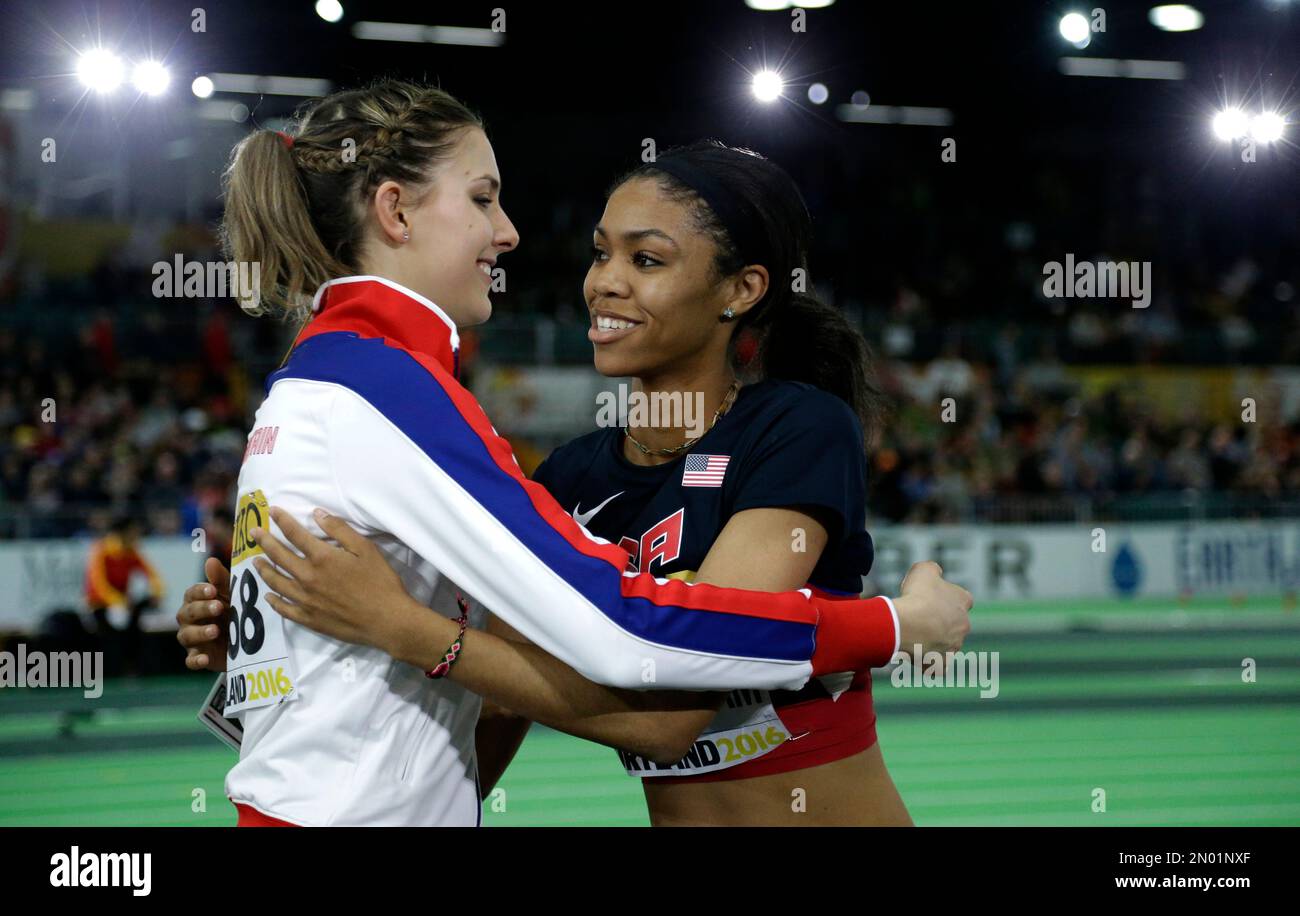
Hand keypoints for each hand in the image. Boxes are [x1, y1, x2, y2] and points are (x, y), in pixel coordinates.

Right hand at [176, 557, 231, 671]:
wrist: (245, 642)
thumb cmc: (233, 612)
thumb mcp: (232, 595)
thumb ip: (221, 580)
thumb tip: (211, 561)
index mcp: (196, 602)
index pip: (191, 594)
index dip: (200, 591)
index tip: (213, 590)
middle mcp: (189, 620)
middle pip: (187, 613)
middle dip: (202, 609)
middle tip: (219, 607)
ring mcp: (192, 640)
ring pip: (186, 636)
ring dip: (200, 632)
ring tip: (215, 630)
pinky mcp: (198, 658)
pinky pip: (191, 661)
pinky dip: (196, 660)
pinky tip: (204, 658)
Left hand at [250, 507, 420, 655]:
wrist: (387, 620)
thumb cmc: (380, 582)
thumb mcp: (366, 549)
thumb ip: (340, 530)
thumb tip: (317, 514)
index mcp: (322, 557)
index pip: (295, 534)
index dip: (282, 520)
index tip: (272, 511)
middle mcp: (307, 577)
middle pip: (279, 556)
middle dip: (265, 541)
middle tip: (253, 533)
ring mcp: (305, 600)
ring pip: (276, 582)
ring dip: (264, 569)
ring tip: (255, 561)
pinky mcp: (308, 618)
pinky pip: (284, 609)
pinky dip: (274, 601)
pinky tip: (269, 597)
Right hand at [892, 561, 972, 667]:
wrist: (907, 625)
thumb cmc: (917, 596)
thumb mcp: (924, 570)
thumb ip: (932, 570)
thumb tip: (935, 572)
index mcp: (963, 601)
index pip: (963, 598)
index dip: (947, 597)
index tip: (931, 598)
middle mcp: (964, 625)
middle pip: (955, 623)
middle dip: (940, 622)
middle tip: (918, 617)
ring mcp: (954, 646)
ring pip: (946, 645)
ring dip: (933, 641)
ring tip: (912, 636)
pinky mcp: (941, 663)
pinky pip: (937, 666)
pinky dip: (929, 664)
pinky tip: (917, 657)